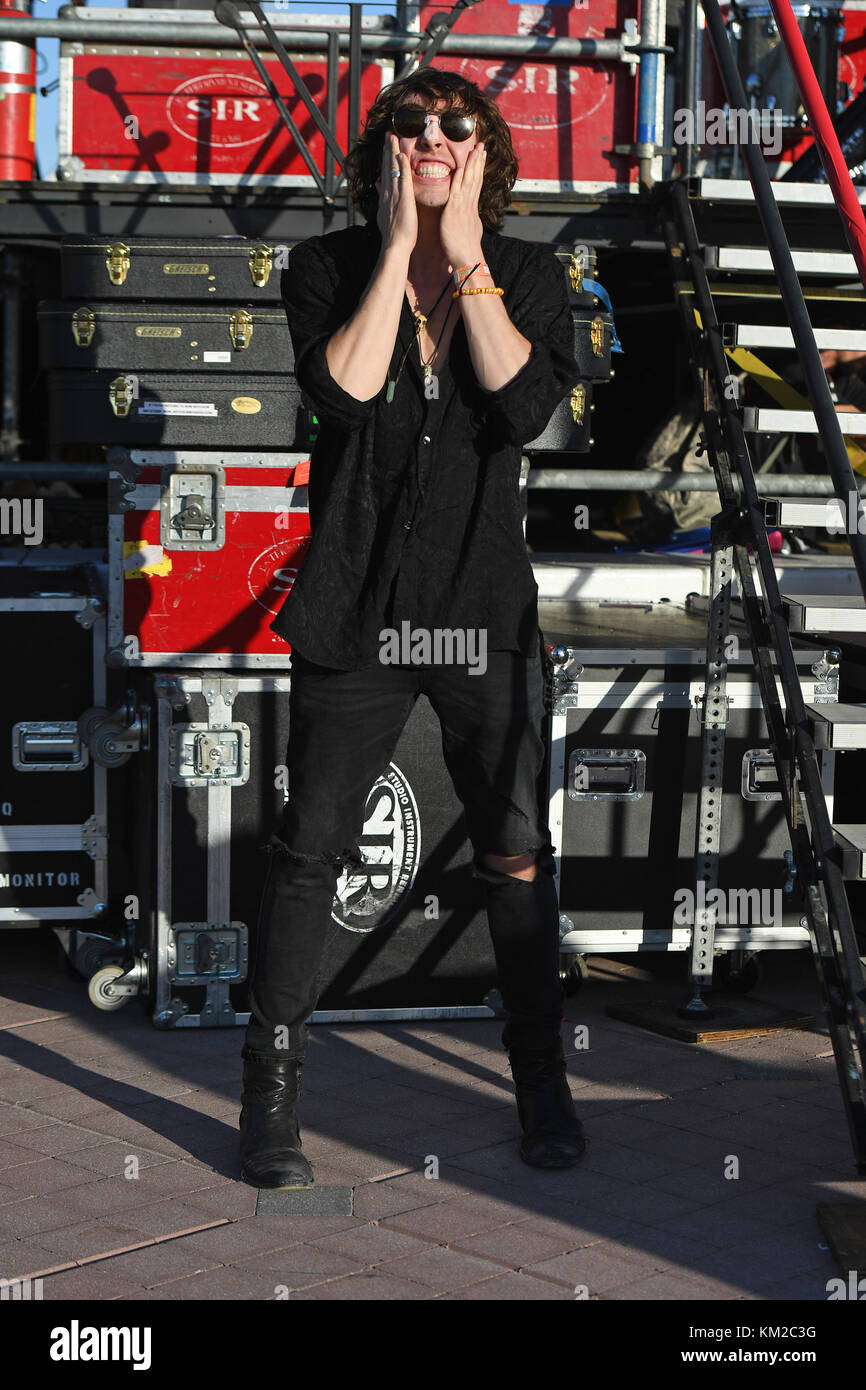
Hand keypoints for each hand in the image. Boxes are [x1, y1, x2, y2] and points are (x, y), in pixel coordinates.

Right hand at [375, 132, 416, 254]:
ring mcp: (394, 194)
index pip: (385, 173)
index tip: (386, 147)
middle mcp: (387, 193)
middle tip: (387, 134)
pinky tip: (401, 154)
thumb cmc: (393, 235)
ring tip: (392, 137)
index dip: (385, 158)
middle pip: (386, 166)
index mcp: (385, 196)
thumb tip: (378, 185)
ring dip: (392, 151)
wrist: (394, 246)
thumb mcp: (384, 213)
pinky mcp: (403, 198)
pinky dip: (402, 165)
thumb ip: (382, 198)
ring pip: (392, 168)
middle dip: (386, 149)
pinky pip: (403, 178)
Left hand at [439, 141, 485, 267]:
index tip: (481, 156)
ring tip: (476, 149)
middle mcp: (470, 204)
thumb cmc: (465, 249)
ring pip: (470, 180)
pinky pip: (458, 191)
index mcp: (472, 208)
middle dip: (479, 160)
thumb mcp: (470, 230)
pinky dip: (461, 178)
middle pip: (476, 178)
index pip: (477, 184)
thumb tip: (471, 217)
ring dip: (473, 163)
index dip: (479, 169)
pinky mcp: (455, 211)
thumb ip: (469, 220)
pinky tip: (463, 166)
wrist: (467, 259)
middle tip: (481, 145)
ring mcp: (463, 206)